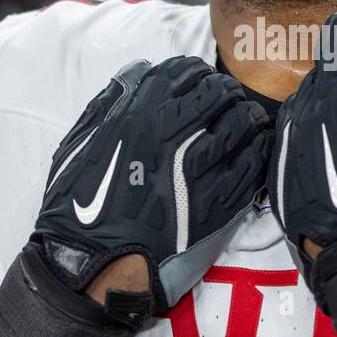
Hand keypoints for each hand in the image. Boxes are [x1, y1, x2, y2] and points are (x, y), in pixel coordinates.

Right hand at [34, 56, 272, 313]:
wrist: (92, 264)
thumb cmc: (78, 207)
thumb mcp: (78, 144)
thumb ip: (109, 104)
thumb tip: (138, 73)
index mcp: (136, 116)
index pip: (182, 72)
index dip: (196, 73)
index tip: (201, 81)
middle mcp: (171, 136)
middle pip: (218, 93)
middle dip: (225, 92)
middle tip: (227, 101)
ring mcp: (198, 170)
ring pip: (242, 125)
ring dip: (248, 118)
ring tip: (248, 121)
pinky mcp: (218, 203)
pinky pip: (252, 167)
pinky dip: (258, 152)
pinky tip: (255, 150)